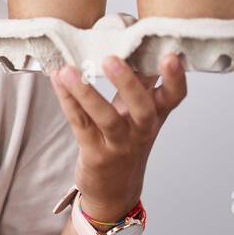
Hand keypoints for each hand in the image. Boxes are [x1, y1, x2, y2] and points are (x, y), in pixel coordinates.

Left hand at [47, 52, 187, 220]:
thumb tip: (138, 43)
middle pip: (142, 108)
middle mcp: (141, 131)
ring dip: (86, 92)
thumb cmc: (127, 142)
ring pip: (105, 118)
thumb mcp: (140, 114)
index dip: (176, 78)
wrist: (114, 191)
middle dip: (129, 83)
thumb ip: (142, 82)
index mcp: (156, 116)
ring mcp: (118, 144)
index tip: (171, 55)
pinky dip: (68, 101)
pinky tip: (58, 81)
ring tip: (69, 70)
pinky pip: (79, 124)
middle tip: (113, 59)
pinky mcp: (95, 153)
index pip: (174, 97)